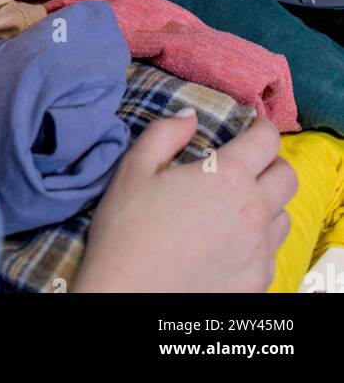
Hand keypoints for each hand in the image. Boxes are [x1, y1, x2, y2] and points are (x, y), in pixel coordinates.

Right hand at [73, 112, 296, 293]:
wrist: (127, 296)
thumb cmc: (127, 230)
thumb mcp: (134, 168)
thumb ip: (165, 132)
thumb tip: (190, 116)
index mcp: (227, 177)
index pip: (267, 140)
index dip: (260, 128)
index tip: (249, 129)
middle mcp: (253, 211)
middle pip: (287, 177)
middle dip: (270, 164)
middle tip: (246, 165)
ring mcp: (259, 251)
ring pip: (283, 216)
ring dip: (267, 204)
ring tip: (237, 206)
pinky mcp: (256, 282)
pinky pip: (271, 253)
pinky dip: (258, 241)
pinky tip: (230, 242)